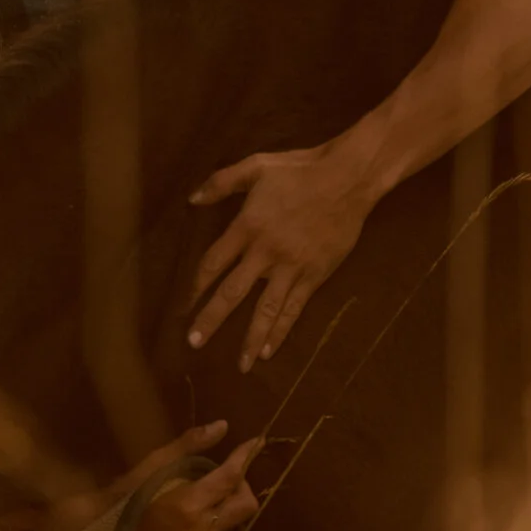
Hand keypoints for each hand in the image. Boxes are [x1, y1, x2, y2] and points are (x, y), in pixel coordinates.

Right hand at [134, 425, 262, 530]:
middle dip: (241, 488)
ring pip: (229, 524)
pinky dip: (207, 530)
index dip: (245, 456)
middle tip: (223, 479)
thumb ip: (190, 444)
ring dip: (220, 510)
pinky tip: (185, 526)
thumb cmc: (126, 494)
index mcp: (188, 502)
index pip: (231, 476)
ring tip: (193, 504)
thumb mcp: (154, 464)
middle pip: (246, 506)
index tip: (255, 443)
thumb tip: (223, 426)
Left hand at [187, 138, 376, 369]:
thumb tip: (192, 200)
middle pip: (232, 293)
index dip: (195, 286)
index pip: (213, 263)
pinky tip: (269, 350)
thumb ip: (221, 182)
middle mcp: (265, 252)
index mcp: (247, 226)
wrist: (347, 178)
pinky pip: (294, 309)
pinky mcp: (315, 275)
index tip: (183, 305)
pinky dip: (281, 331)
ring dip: (249, 339)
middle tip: (194, 343)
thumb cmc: (300, 169)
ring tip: (240, 365)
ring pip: (265, 310)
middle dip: (211, 320)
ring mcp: (291, 267)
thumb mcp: (256, 166)